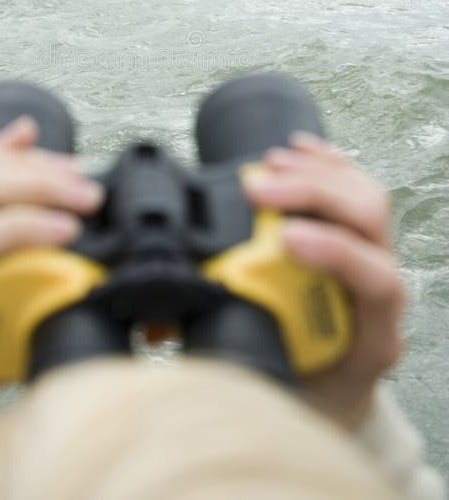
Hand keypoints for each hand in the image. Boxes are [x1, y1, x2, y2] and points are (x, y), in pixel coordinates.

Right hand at [242, 133, 405, 428]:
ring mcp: (374, 255)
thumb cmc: (307, 394)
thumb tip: (161, 323)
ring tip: (268, 164)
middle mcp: (380, 288)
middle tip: (256, 188)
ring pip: (365, 194)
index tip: (285, 238)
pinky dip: (325, 160)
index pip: (377, 281)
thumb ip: (233, 359)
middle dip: (315, 193)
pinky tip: (296, 146)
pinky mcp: (356, 235)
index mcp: (372, 334)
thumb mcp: (275, 391)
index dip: (336, 252)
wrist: (332, 396)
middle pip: (371, 220)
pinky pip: (353, 184)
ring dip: (316, 171)